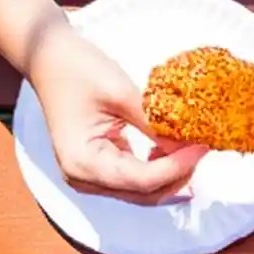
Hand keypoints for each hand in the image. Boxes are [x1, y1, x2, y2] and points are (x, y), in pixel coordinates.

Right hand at [28, 26, 206, 204]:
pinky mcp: (100, 169)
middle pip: (145, 193)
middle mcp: (84, 179)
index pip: (143, 180)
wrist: (50, 59)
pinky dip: (159, 170)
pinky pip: (136, 180)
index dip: (178, 167)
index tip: (203, 147)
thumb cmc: (79, 70)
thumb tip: (191, 144)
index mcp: (82, 163)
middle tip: (203, 148)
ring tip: (191, 148)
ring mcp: (90, 178)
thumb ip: (156, 125)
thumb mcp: (121, 94)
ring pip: (143, 192)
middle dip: (179, 175)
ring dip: (172, 175)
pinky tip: (172, 150)